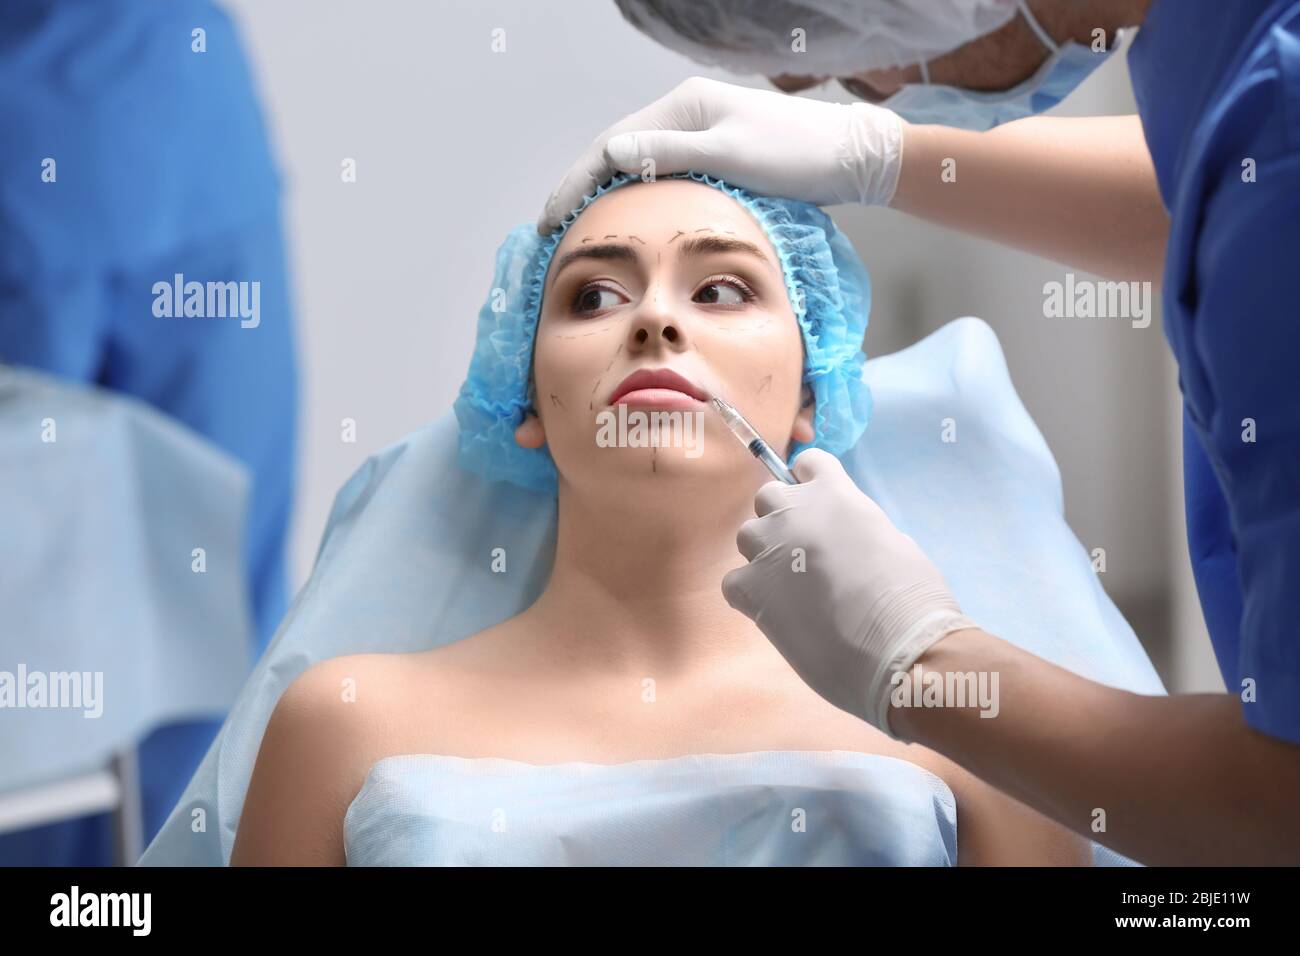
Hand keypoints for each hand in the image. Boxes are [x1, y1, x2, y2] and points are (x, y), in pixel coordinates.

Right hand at [538, 76, 905, 232]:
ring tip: (575, 229)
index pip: (609, 145)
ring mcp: (699, 133)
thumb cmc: (796, 157)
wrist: (850, 158)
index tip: (550, 219)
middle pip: (616, 153)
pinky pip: (660, 175)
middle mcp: (685, 114)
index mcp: (683, 107)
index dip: (574, 182)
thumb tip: (609, 155)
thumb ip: (670, 153)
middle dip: (579, 189)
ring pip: (636, 165)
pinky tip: (625, 223)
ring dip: (602, 194)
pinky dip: (635, 197)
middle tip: (549, 229)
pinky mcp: (715, 154)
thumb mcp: (731, 156)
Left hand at [722, 448, 974, 735]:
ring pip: (748, 537)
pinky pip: (734, 582)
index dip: (809, 484)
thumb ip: (860, 530)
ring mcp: (768, 547)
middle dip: (782, 520)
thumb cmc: (912, 599)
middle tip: (805, 556)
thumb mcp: (896, 543)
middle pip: (768, 497)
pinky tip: (778, 615)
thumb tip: (848, 543)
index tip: (815, 507)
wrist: (897, 648)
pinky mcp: (750, 587)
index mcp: (836, 493)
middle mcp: (795, 510)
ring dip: (764, 556)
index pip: (806, 462)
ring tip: (793, 591)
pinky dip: (750, 597)